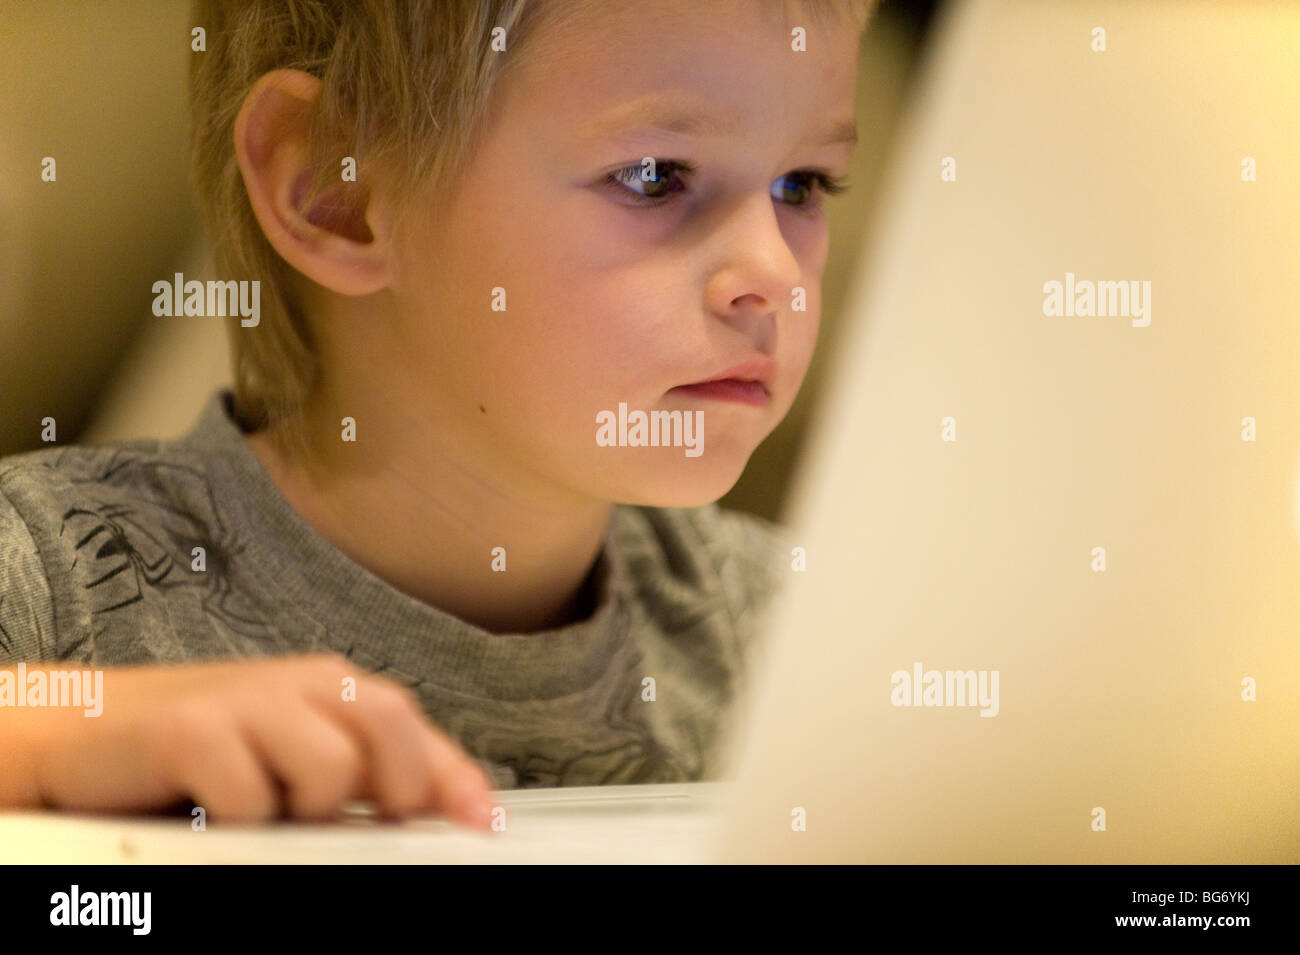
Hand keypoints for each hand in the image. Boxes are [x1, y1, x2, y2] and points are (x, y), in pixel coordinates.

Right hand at [2, 653, 495, 829]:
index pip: (413, 725)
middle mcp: (300, 683)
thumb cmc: (198, 751)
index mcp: (330, 688)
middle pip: (390, 723)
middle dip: (393, 787)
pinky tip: (212, 805)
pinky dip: (238, 819)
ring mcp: (246, 699)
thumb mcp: (290, 756)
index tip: (482, 822)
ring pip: (331, 768)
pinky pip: (250, 796)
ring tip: (260, 808)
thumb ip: (358, 773)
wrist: (83, 732)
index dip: (454, 776)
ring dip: (303, 808)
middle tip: (338, 818)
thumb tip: (434, 813)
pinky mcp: (190, 728)